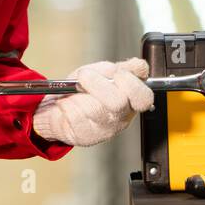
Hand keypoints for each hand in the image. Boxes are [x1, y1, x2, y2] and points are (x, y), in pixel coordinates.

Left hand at [32, 58, 153, 146]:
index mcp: (131, 101)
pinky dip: (67, 105)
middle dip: (98, 84)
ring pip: (94, 109)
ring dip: (79, 94)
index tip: (117, 74)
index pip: (144, 97)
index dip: (131, 83)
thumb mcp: (103, 71)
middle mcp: (121, 117)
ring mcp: (104, 130)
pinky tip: (68, 104)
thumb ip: (120, 68)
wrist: (60, 106)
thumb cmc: (84, 88)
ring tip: (75, 90)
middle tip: (85, 76)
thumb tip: (138, 67)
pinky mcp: (86, 137)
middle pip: (118, 103)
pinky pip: (75, 117)